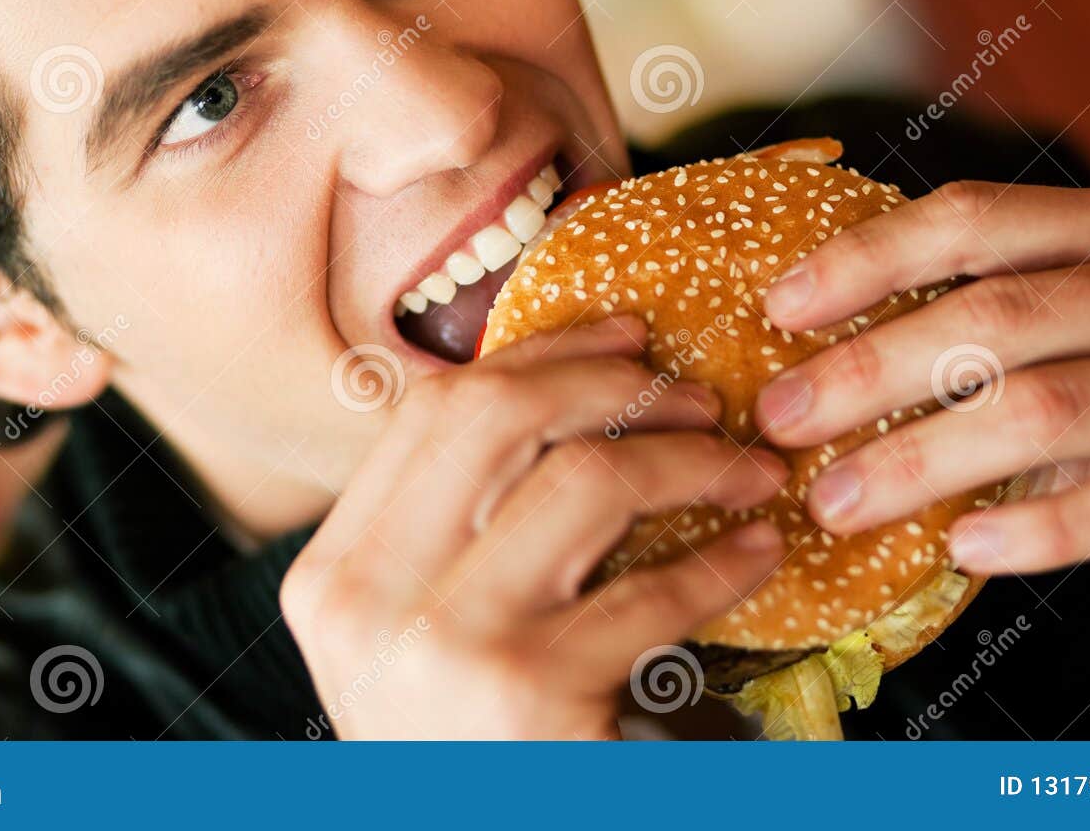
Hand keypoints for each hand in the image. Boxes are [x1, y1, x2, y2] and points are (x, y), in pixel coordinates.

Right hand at [282, 316, 787, 738]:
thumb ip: (449, 532)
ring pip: (584, 480)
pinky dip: (724, 562)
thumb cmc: (463, 751)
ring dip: (690, 461)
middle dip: (615, 386)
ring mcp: (443, 644)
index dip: (541, 354)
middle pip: (497, 417)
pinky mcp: (527, 695)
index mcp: (333, 572)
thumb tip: (562, 395)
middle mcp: (367, 599)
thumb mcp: (415, 637)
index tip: (623, 339)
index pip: (435, 410)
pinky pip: (652, 591)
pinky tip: (756, 553)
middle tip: (697, 398)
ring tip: (747, 470)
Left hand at [753, 181, 1089, 653]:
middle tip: (780, 422)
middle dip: (868, 370)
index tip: (776, 308)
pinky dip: (1032, 528)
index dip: (866, 259)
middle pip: (995, 315)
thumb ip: (981, 321)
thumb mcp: (1075, 344)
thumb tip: (806, 341)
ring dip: (920, 459)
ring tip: (838, 502)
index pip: (975, 220)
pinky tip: (962, 549)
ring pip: (1046, 409)